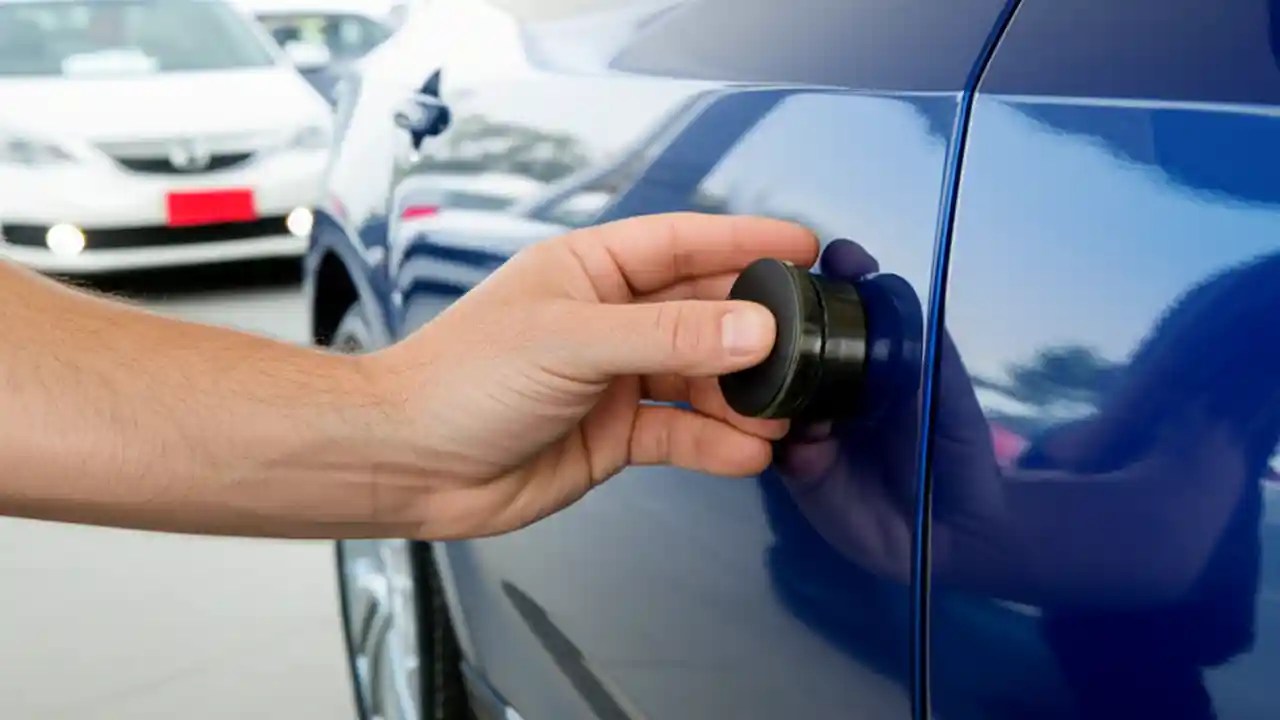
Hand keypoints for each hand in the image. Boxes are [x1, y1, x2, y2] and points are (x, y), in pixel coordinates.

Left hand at [365, 213, 818, 538]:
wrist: (410, 462)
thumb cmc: (459, 378)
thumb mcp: (572, 341)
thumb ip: (669, 335)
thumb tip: (754, 327)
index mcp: (591, 270)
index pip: (685, 244)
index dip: (745, 243)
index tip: (803, 247)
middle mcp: (609, 320)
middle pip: (704, 315)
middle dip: (757, 333)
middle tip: (807, 349)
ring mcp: (615, 379)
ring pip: (701, 380)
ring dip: (742, 398)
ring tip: (779, 413)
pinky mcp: (615, 434)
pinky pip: (681, 433)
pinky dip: (715, 444)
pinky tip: (744, 452)